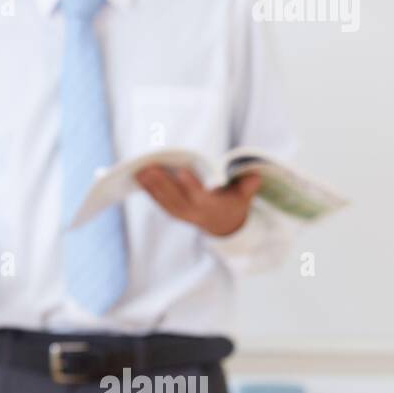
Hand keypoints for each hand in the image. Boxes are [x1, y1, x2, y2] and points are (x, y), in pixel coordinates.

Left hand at [135, 166, 262, 236]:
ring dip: (150, 187)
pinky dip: (149, 191)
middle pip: (175, 198)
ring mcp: (182, 214)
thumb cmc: (233, 203)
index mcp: (211, 206)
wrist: (224, 225)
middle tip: (148, 167)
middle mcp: (194, 212)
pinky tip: (139, 178)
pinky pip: (159, 202)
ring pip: (164, 201)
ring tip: (139, 171)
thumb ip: (248, 186)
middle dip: (161, 183)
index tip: (182, 170)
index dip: (191, 184)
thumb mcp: (244, 197)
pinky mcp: (173, 212)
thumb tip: (254, 176)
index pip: (199, 195)